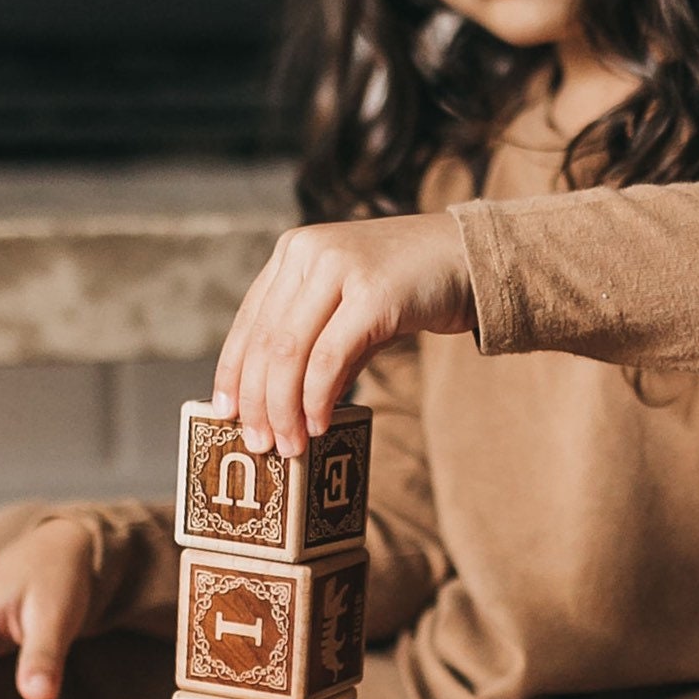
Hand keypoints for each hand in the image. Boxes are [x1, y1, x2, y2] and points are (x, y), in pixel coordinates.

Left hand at [213, 212, 473, 454]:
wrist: (472, 258)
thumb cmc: (410, 290)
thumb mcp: (351, 313)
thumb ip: (317, 349)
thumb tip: (283, 411)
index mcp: (295, 252)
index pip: (250, 320)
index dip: (232, 371)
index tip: (225, 414)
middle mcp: (309, 252)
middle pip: (265, 341)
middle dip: (258, 401)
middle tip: (259, 443)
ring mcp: (340, 267)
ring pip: (290, 352)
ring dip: (284, 408)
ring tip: (289, 445)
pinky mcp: (373, 292)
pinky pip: (329, 357)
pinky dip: (317, 398)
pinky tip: (319, 424)